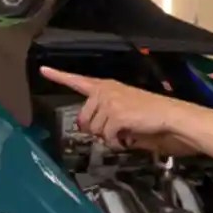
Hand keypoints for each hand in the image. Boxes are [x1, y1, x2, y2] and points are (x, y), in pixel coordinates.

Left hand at [40, 67, 186, 149]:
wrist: (168, 114)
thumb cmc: (148, 113)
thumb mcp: (122, 107)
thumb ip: (103, 113)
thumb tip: (89, 129)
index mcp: (105, 86)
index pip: (78, 80)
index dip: (59, 76)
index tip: (44, 70)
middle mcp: (104, 91)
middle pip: (84, 119)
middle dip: (96, 130)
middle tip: (114, 130)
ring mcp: (109, 103)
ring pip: (95, 131)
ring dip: (109, 136)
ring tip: (126, 130)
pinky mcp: (115, 116)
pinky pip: (107, 138)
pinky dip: (117, 142)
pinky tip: (128, 136)